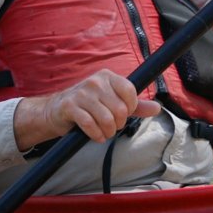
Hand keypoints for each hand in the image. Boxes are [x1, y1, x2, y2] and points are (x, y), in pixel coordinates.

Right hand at [13, 69, 161, 148]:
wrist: (55, 111)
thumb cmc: (88, 106)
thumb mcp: (112, 102)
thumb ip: (135, 106)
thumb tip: (157, 108)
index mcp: (107, 77)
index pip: (130, 92)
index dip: (130, 109)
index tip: (122, 114)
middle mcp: (95, 81)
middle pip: (120, 109)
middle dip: (118, 124)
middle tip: (111, 126)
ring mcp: (82, 93)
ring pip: (106, 119)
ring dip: (108, 132)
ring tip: (104, 132)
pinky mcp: (70, 106)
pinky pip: (90, 125)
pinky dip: (96, 135)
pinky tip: (95, 135)